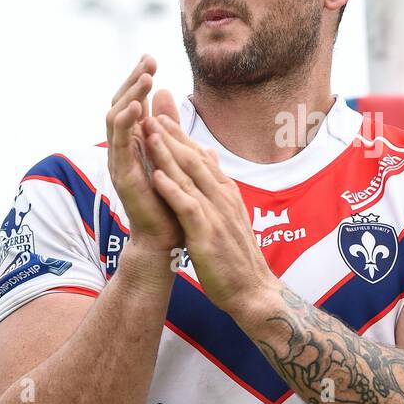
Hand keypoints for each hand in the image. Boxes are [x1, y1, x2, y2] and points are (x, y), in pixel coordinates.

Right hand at [105, 55, 183, 254]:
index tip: (152, 58)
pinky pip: (119, 144)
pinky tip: (137, 108)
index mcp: (135, 142)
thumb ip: (168, 126)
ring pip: (117, 119)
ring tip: (145, 78)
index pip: (132, 103)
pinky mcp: (122, 176)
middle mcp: (123, 148)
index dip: (139, 80)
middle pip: (120, 105)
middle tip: (148, 60)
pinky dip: (126, 124)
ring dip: (130, 96)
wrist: (165, 238)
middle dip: (133, 81)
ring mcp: (120, 161)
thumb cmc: (170, 199)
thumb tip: (169, 96)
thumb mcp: (171, 153)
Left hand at [141, 107, 279, 317]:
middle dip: (172, 135)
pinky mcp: (207, 234)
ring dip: (168, 153)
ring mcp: (216, 214)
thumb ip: (218, 188)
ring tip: (150, 132)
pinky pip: (187, 207)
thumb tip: (210, 160)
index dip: (181, 136)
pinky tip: (156, 176)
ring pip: (189, 177)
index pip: (201, 158)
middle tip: (152, 112)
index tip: (163, 117)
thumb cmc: (238, 257)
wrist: (253, 290)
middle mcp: (222, 197)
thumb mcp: (230, 216)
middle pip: (194, 159)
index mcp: (226, 193)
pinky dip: (172, 190)